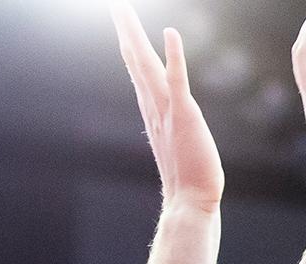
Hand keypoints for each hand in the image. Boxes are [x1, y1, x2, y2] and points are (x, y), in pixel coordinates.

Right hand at [114, 3, 223, 212]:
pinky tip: (169, 32)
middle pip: (134, 59)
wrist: (191, 201)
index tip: (121, 20)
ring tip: (123, 9)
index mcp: (152, 108)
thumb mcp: (174, 139)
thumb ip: (167, 122)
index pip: (136, 68)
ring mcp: (166, 109)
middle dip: (125, 30)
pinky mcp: (184, 114)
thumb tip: (163, 116)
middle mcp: (153, 105)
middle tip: (114, 4)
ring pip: (146, 64)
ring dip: (135, 35)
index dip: (128, 41)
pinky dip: (173, 56)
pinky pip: (176, 80)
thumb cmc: (188, 175)